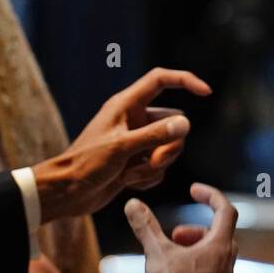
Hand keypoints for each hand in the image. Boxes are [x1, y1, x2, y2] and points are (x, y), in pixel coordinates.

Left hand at [33, 68, 211, 220]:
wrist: (67, 193)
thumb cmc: (86, 164)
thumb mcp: (121, 148)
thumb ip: (154, 135)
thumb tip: (185, 124)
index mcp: (127, 105)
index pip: (161, 80)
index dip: (185, 80)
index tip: (206, 93)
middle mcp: (134, 119)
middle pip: (174, 122)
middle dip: (169, 146)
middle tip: (150, 161)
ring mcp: (137, 141)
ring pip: (170, 147)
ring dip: (157, 165)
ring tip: (132, 174)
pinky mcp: (137, 162)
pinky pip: (160, 167)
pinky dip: (149, 177)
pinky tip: (128, 182)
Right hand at [127, 183, 237, 272]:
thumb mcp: (156, 252)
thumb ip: (145, 226)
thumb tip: (133, 204)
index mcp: (219, 249)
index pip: (226, 211)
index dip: (210, 196)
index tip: (194, 191)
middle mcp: (227, 267)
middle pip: (220, 236)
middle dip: (196, 231)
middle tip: (175, 236)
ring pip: (217, 260)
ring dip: (197, 252)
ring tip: (173, 257)